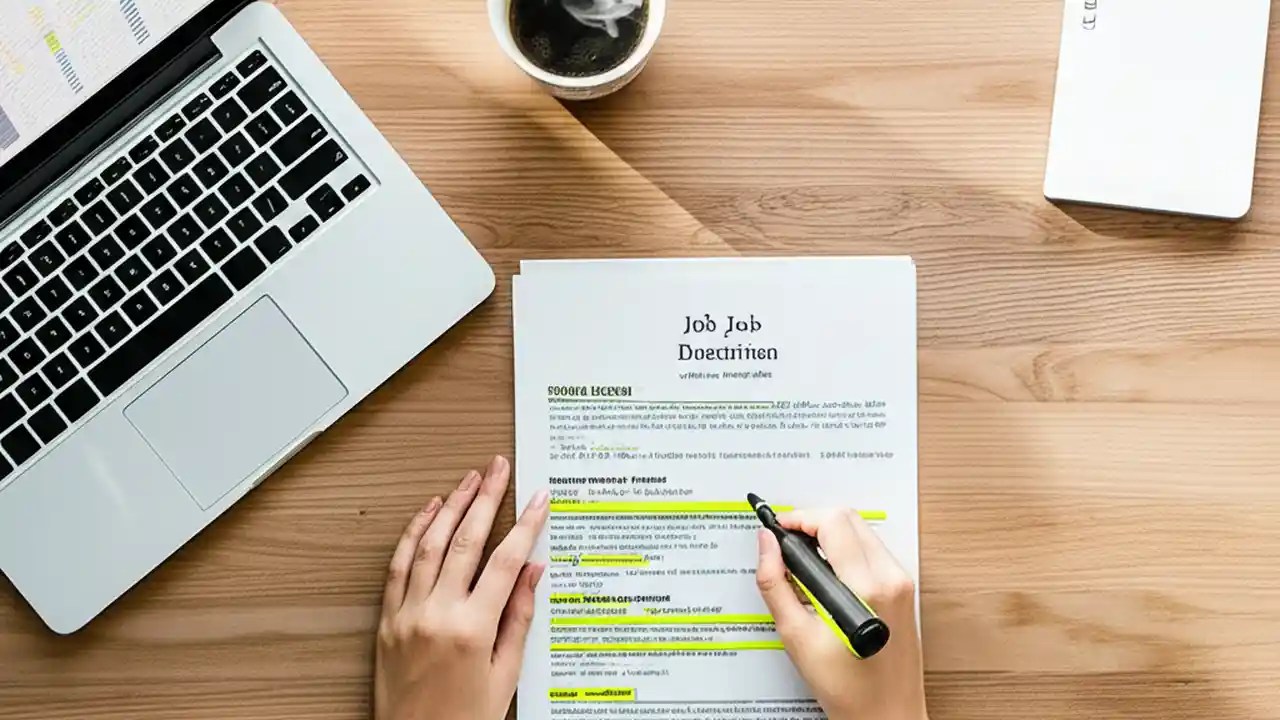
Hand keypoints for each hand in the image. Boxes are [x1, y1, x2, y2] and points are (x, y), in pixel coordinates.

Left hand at [375, 456, 549, 719]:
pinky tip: (427, 512)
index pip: (506, 561)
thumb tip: (533, 571)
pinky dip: (412, 533)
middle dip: (486, 498)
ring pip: (429, 544)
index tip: (539, 499)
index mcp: (473, 629)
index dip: (526, 524)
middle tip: (498, 468)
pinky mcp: (387, 620)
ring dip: (450, 506)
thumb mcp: (505, 676)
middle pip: (466, 540)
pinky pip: (398, 565)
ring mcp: (408, 614)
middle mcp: (437, 614)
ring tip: (468, 480)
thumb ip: (518, 618)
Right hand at [756, 509, 926, 719]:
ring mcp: (902, 584)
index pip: (832, 522)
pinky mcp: (904, 591)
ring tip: (804, 563)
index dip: (799, 518)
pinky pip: (872, 551)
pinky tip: (827, 575)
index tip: (778, 527)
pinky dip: (845, 550)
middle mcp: (891, 579)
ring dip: (829, 535)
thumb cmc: (849, 691)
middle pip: (849, 519)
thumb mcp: (797, 636)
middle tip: (787, 543)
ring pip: (862, 531)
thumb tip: (766, 545)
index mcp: (868, 588)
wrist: (887, 716)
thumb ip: (775, 583)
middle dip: (813, 522)